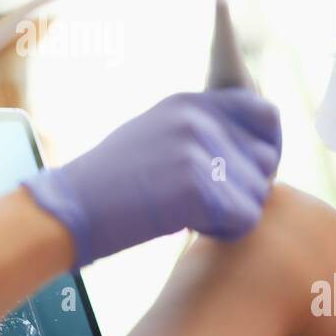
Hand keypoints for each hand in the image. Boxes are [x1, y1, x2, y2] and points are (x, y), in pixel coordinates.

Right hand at [21, 88, 281, 268]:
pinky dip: (223, 233)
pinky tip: (188, 228)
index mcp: (190, 102)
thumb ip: (202, 133)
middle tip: (207, 203)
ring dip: (232, 214)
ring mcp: (198, 149)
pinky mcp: (197, 186)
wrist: (70, 210)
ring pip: (257, 194)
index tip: (250, 173)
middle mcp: (199, 118)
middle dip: (246, 188)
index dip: (266, 148)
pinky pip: (244, 220)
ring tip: (188, 214)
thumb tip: (258, 147)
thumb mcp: (156, 135)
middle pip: (266, 161)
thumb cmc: (109, 185)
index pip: (265, 114)